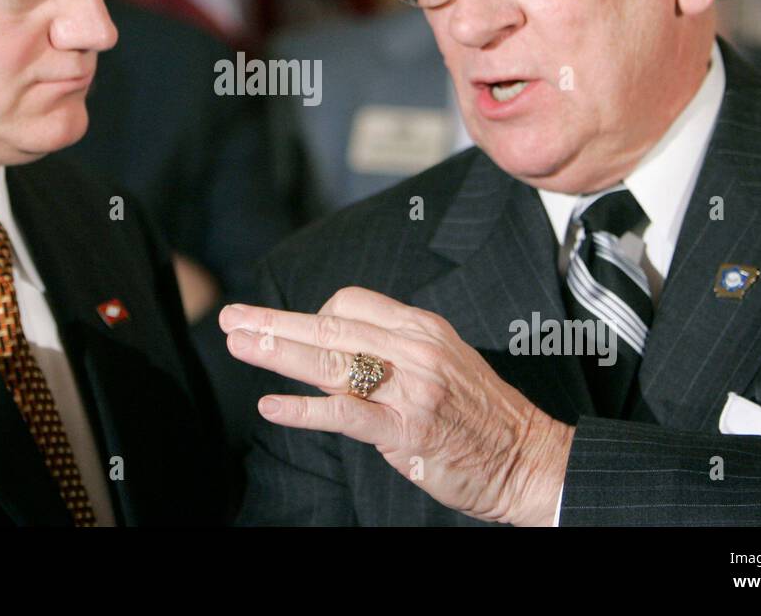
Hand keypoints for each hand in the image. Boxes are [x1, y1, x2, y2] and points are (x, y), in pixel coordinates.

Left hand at [220, 286, 572, 525]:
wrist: (528, 457)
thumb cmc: (481, 413)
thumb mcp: (443, 359)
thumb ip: (396, 346)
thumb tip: (341, 337)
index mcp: (421, 327)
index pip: (350, 302)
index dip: (311, 316)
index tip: (290, 332)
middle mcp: (413, 349)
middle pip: (328, 326)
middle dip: (274, 322)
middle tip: (231, 319)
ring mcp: (409, 388)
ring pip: (329, 361)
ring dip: (276, 352)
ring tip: (238, 345)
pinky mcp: (405, 430)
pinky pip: (343, 413)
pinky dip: (302, 409)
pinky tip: (272, 407)